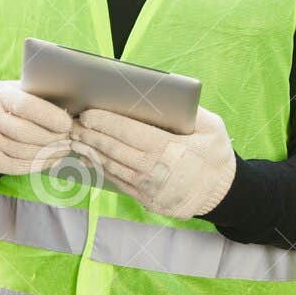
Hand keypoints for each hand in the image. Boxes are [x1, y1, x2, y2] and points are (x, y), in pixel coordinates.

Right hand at [0, 81, 74, 176]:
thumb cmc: (13, 100)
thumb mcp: (23, 89)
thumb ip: (41, 96)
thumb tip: (74, 105)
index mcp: (0, 94)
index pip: (24, 106)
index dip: (49, 117)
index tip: (67, 124)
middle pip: (23, 132)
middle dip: (51, 138)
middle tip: (68, 139)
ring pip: (19, 152)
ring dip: (47, 154)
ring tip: (63, 150)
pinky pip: (13, 166)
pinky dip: (35, 166)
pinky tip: (50, 160)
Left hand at [70, 106, 236, 219]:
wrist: (222, 194)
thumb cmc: (216, 155)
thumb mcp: (212, 128)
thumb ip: (189, 111)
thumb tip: (163, 95)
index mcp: (171, 150)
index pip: (130, 133)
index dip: (106, 122)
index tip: (88, 113)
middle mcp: (156, 170)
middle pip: (115, 149)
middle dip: (91, 135)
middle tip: (73, 124)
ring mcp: (149, 188)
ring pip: (112, 167)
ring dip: (91, 152)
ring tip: (76, 139)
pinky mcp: (146, 199)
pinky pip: (118, 182)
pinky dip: (101, 169)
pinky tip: (90, 158)